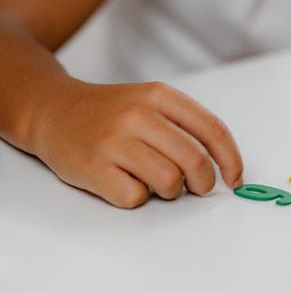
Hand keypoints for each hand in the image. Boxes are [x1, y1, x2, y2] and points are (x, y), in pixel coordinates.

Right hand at [31, 77, 243, 208]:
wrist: (52, 110)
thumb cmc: (109, 113)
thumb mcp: (148, 102)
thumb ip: (183, 125)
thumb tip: (220, 165)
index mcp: (159, 95)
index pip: (211, 129)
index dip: (230, 158)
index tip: (235, 178)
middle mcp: (138, 114)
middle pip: (195, 160)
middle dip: (203, 183)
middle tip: (197, 188)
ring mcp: (114, 141)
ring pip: (169, 182)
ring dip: (169, 192)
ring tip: (154, 181)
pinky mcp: (94, 168)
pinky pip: (135, 197)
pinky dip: (137, 197)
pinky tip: (124, 182)